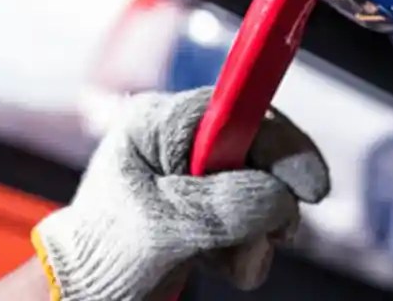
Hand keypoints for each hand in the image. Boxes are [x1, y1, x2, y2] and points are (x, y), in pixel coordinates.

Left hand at [32, 87, 328, 299]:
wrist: (81, 294)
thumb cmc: (104, 255)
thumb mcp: (166, 228)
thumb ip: (227, 205)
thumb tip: (282, 198)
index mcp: (158, 122)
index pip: (239, 109)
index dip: (283, 142)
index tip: (311, 185)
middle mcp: (179, 139)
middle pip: (259, 151)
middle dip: (272, 200)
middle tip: (274, 237)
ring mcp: (192, 173)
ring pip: (261, 188)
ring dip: (257, 232)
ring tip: (229, 261)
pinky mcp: (203, 204)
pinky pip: (249, 215)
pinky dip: (246, 245)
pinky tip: (221, 262)